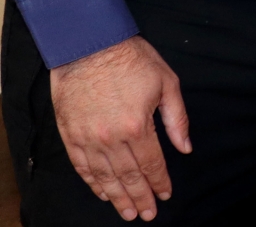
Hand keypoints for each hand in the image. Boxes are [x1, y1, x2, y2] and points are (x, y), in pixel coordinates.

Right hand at [51, 36, 190, 221]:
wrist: (89, 44)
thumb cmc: (132, 59)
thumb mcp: (167, 83)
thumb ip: (177, 119)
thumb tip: (185, 147)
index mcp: (138, 126)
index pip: (152, 163)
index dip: (160, 182)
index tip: (166, 194)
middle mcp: (111, 138)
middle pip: (128, 176)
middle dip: (140, 197)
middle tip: (147, 214)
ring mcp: (88, 138)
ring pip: (104, 177)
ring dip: (117, 197)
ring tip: (127, 212)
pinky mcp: (70, 134)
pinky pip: (82, 166)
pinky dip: (93, 182)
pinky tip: (102, 192)